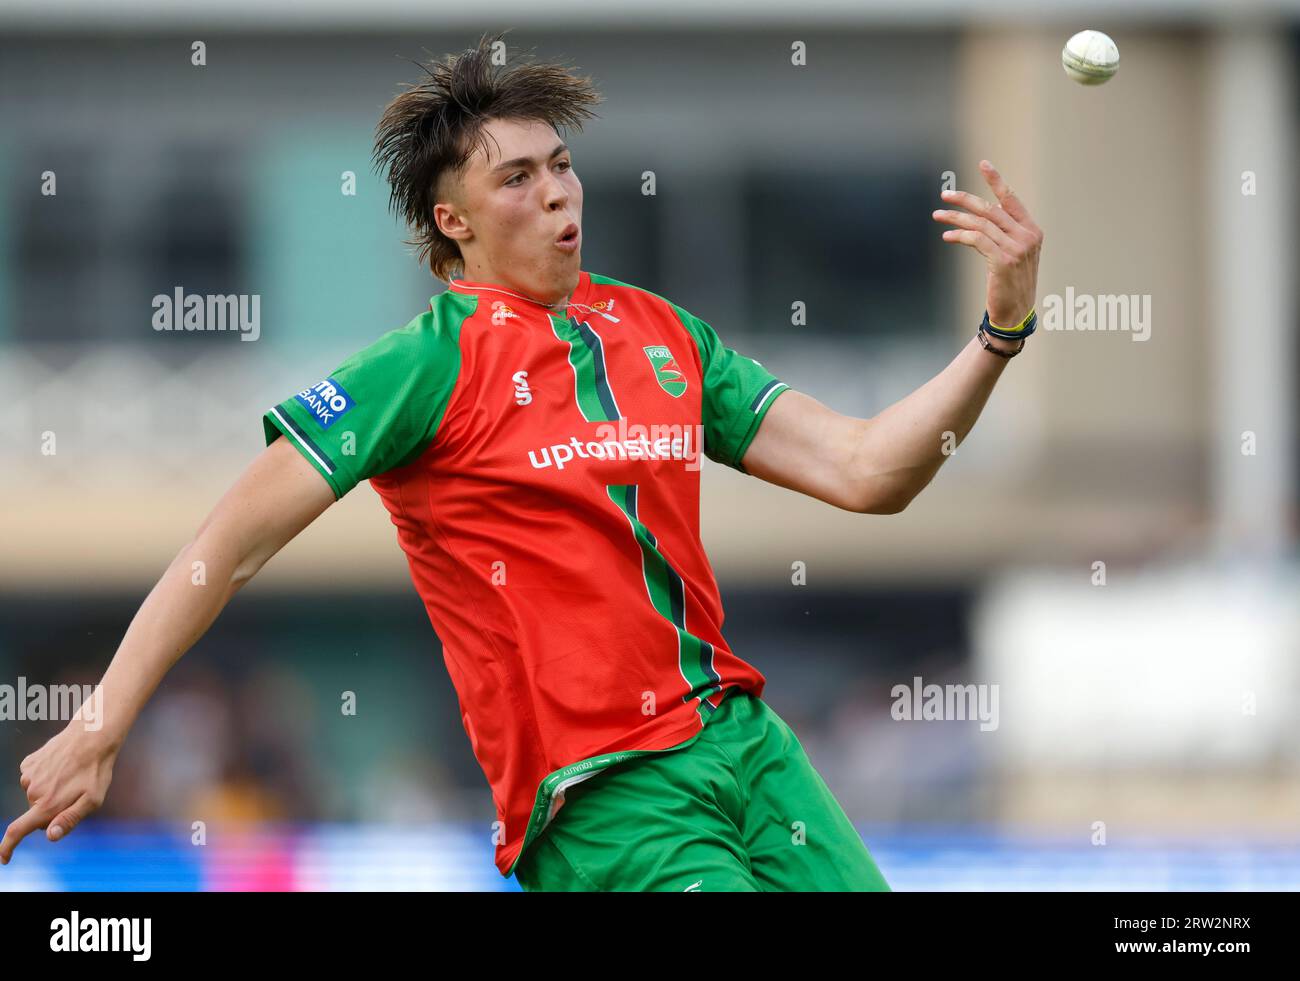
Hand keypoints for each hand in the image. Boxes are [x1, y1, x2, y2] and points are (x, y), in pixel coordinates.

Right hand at [1, 722, 119, 863]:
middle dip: (52, 809)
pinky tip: (61, 766)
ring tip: (70, 775)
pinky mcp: (29, 763)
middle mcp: (33, 791)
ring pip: (36, 795)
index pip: (18, 830)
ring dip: (50, 791)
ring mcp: (29, 776)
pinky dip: (45, 777)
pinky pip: (34, 779)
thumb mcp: (92, 799)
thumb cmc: (96, 770)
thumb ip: (70, 819)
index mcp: (47, 804)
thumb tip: (50, 836)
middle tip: (74, 792)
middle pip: (36, 812)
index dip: (8, 847)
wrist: (92, 735)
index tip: (4, 859)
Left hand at [932, 160, 1043, 328]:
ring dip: (956, 219)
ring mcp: (1017, 247)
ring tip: (938, 216)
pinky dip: (960, 236)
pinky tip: (947, 237)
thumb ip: (1002, 235)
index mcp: (1032, 230)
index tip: (983, 164)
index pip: (1011, 199)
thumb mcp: (1013, 255)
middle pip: (991, 209)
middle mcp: (1027, 236)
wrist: (1015, 314)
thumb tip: (978, 220)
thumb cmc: (1010, 285)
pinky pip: (977, 240)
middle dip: (965, 200)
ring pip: (981, 224)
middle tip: (944, 195)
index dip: (996, 180)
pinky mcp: (1004, 260)